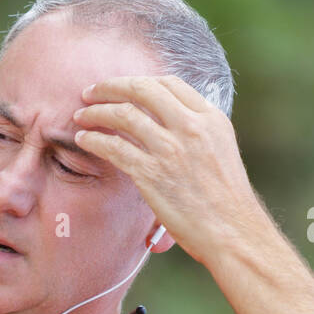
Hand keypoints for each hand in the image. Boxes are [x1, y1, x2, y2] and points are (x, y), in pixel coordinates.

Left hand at [73, 75, 271, 266]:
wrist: (233, 232)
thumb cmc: (226, 201)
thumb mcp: (220, 150)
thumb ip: (196, 132)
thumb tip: (167, 123)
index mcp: (211, 118)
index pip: (168, 84)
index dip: (138, 81)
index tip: (120, 87)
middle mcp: (191, 127)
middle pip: (142, 89)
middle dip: (111, 86)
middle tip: (90, 92)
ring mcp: (171, 149)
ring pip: (123, 115)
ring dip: (96, 112)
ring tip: (80, 116)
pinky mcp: (152, 174)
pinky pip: (114, 147)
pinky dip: (94, 140)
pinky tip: (83, 140)